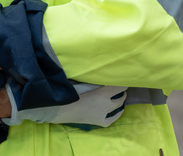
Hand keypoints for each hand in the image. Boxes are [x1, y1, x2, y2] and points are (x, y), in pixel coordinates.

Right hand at [5, 83, 126, 126]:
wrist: (59, 109)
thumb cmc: (67, 90)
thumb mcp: (80, 78)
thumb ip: (92, 73)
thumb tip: (98, 61)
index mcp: (102, 92)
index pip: (120, 84)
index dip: (122, 77)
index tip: (122, 72)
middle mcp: (107, 104)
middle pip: (121, 95)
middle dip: (121, 89)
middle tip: (118, 82)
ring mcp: (104, 114)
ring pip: (119, 106)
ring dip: (120, 99)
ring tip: (119, 94)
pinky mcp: (101, 122)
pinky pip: (113, 118)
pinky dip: (116, 113)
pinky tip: (117, 110)